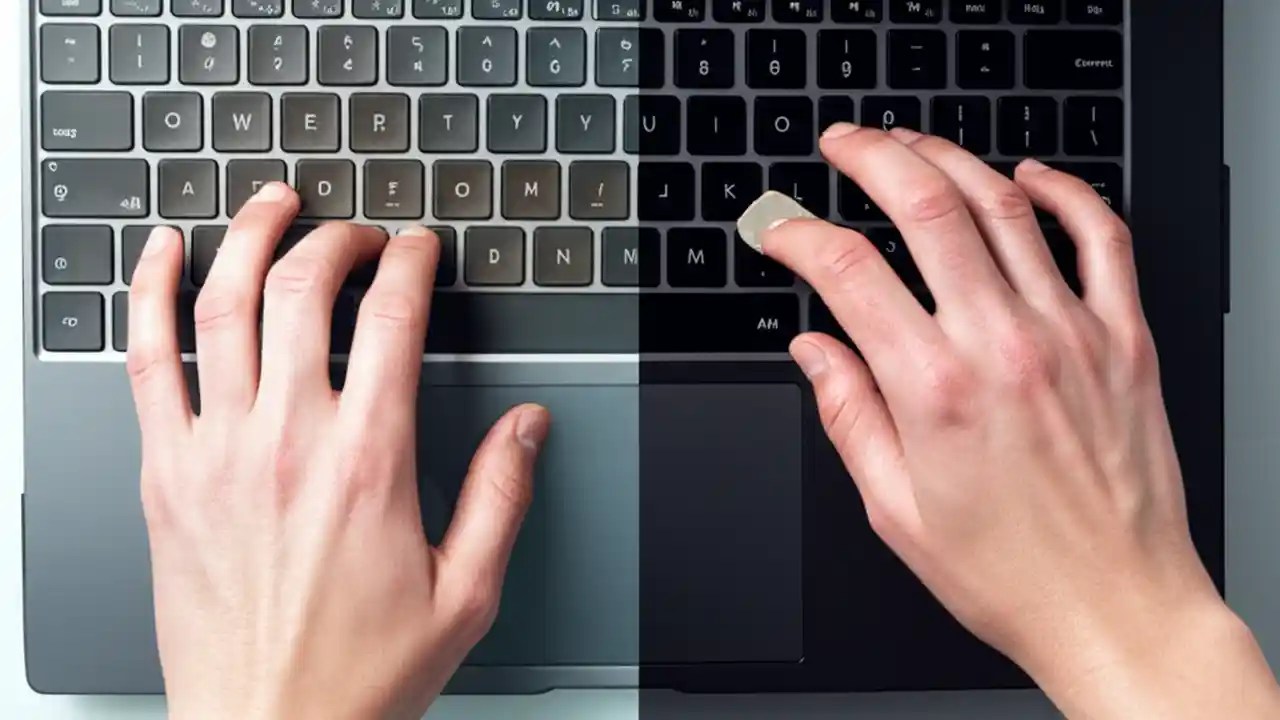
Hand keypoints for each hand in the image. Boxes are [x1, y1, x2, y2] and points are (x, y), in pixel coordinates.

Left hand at [126, 183, 549, 719]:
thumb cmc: (359, 674)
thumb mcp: (466, 594)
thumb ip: (502, 496)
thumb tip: (526, 426)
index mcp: (369, 462)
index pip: (391, 318)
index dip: (410, 263)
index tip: (419, 249)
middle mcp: (289, 441)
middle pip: (304, 290)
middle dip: (338, 239)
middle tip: (359, 233)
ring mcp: (217, 451)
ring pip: (223, 305)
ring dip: (249, 237)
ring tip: (273, 203)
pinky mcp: (166, 474)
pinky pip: (145, 360)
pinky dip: (150, 294)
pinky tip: (161, 255)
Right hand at [763, 125, 1279, 718]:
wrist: (1115, 608)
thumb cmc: (1009, 572)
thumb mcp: (894, 508)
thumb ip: (848, 413)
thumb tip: (813, 350)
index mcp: (934, 390)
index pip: (846, 271)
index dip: (797, 232)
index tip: (779, 229)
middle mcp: (1002, 346)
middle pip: (926, 207)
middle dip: (871, 156)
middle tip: (842, 144)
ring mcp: (1070, 333)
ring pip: (1004, 206)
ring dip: (949, 159)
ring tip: (912, 146)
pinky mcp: (1124, 338)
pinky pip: (1101, 236)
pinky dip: (1064, 191)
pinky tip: (1029, 177)